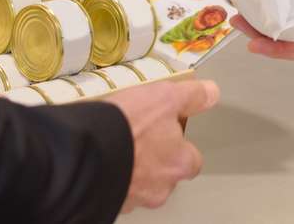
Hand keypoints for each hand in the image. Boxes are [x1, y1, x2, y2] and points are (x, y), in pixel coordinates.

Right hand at [109, 78, 219, 211]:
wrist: (82, 153)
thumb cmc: (127, 126)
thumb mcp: (165, 97)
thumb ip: (192, 97)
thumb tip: (211, 93)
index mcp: (179, 164)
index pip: (191, 160)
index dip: (181, 144)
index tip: (168, 129)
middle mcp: (159, 188)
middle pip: (164, 175)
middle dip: (154, 159)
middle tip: (138, 135)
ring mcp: (132, 197)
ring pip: (138, 183)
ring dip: (131, 167)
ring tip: (116, 142)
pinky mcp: (107, 200)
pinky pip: (113, 187)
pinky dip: (110, 174)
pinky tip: (100, 155)